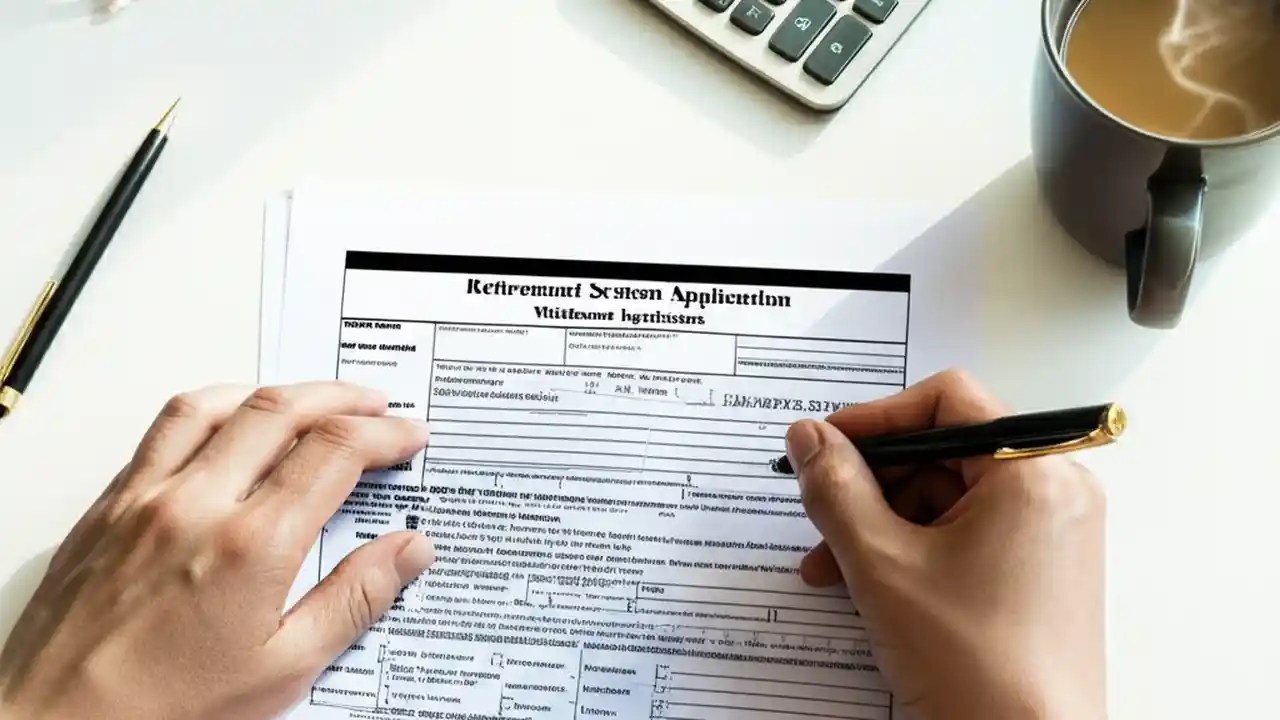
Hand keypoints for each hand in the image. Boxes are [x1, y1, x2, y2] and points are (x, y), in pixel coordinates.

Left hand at [0, 382, 433, 719]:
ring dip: (275, 391)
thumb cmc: (162, 710)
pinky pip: (163, 428)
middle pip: (282, 412)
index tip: (407, 437)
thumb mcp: (282, 671)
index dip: (384, 435)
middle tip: (374, 406)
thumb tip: (409, 551)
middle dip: (340, 398)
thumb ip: (353, 600)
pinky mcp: (107, 506)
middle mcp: (197, 504)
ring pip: (218, 405)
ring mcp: (145, 498)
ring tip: (308, 399)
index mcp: (252, 545)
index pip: (335, 453)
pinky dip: (210, 408)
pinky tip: (226, 422)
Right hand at [787, 371, 1105, 719]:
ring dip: (883, 522)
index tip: (828, 446)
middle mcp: (1057, 491)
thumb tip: (809, 438)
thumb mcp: (881, 564)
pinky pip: (969, 530)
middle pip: (945, 449)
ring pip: (949, 494)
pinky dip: (916, 547)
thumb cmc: (976, 668)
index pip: (948, 400)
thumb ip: (837, 489)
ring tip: (836, 568)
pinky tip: (871, 582)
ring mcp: (1053, 532)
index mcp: (1034, 473)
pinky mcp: (1043, 568)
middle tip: (823, 515)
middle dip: (873, 484)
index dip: (877, 418)